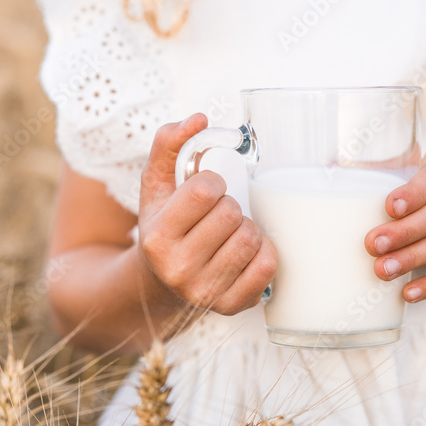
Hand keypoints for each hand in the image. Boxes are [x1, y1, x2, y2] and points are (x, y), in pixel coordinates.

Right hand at [136, 113, 276, 315]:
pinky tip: (245, 254)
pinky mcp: (233, 306)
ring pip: (251, 238)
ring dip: (246, 229)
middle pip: (231, 213)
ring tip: (228, 236)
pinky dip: (264, 252)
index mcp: (156, 237)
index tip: (205, 194)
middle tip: (215, 218)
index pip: (205, 191)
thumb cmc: (167, 224)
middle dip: (229, 207)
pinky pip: (268, 265)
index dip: (212, 183)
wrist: (164, 282)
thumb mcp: (157, 185)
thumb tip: (198, 118)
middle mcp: (177, 269)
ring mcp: (205, 292)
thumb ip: (169, 144)